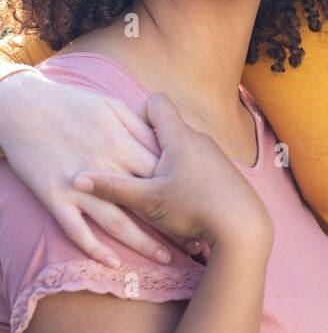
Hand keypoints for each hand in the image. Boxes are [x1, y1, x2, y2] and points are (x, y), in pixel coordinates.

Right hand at [0, 67, 192, 267]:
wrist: (20, 107)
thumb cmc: (68, 103)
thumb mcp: (110, 108)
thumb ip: (139, 127)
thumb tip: (165, 137)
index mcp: (121, 142)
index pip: (162, 169)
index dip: (183, 187)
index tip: (200, 200)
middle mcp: (105, 167)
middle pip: (147, 199)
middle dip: (172, 220)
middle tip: (195, 241)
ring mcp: (78, 185)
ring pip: (116, 221)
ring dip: (142, 241)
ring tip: (166, 258)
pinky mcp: (54, 197)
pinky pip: (77, 229)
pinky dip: (96, 247)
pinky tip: (114, 262)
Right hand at [74, 93, 273, 251]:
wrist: (244, 229)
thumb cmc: (194, 210)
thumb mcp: (148, 201)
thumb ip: (113, 188)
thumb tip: (78, 178)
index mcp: (180, 137)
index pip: (157, 102)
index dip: (139, 114)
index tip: (131, 139)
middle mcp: (200, 139)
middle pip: (169, 128)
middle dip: (149, 146)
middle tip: (137, 171)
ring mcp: (216, 155)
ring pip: (184, 148)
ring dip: (168, 165)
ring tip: (159, 192)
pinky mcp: (226, 173)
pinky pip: (199, 165)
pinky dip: (186, 177)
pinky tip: (182, 202)